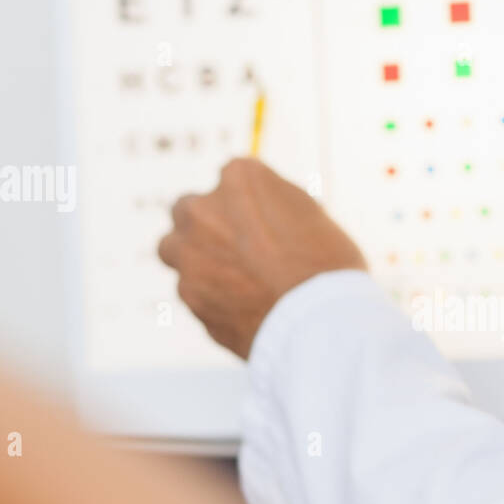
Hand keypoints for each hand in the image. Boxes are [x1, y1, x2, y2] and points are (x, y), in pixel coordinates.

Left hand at [158, 158, 366, 358]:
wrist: (318, 324)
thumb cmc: (329, 266)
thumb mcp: (311, 215)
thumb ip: (275, 205)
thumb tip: (264, 210)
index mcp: (239, 178)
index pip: (232, 179)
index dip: (249, 203)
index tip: (265, 222)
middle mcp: (203, 210)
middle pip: (187, 210)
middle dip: (206, 225)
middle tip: (237, 247)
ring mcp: (189, 255)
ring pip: (174, 251)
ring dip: (195, 259)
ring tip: (233, 280)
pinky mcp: (189, 298)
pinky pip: (193, 291)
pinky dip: (211, 296)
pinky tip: (243, 308)